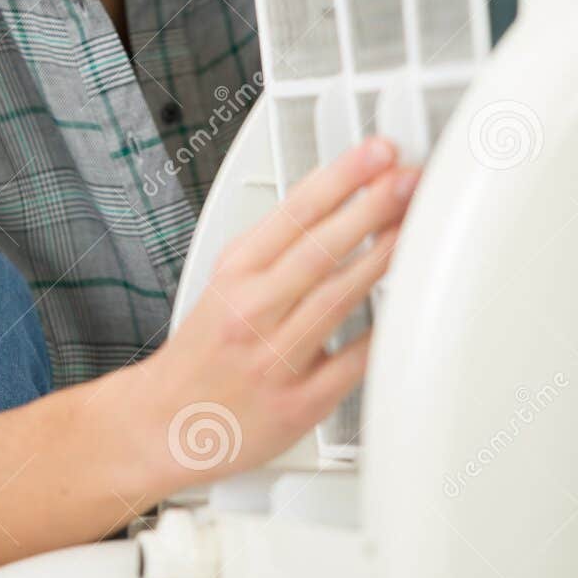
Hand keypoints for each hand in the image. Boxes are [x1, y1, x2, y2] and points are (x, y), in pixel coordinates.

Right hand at [145, 137, 420, 487]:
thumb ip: (276, 248)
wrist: (164, 424)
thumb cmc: (203, 353)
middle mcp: (252, 310)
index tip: (375, 153)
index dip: (340, 177)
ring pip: (334, 299)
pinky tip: (407, 312)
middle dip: (368, 208)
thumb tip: (337, 202)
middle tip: (407, 179)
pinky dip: (379, 337)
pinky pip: (349, 366)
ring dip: (379, 259)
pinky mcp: (298, 403)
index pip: (292, 212)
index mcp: (235, 274)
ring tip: (413, 228)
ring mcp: (275, 357)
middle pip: (317, 250)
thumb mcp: (225, 284)